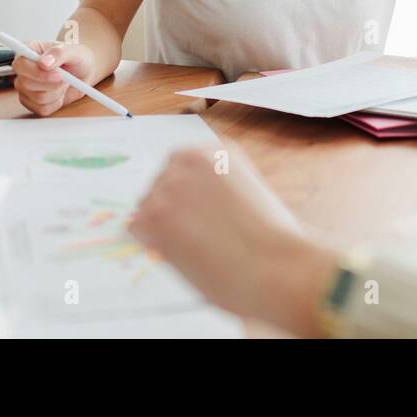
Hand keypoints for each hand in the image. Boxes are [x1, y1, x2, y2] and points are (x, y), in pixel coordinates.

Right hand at [11, 41, 95, 115]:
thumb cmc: (76, 58)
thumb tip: (43, 63)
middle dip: (51, 84)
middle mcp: (24, 70)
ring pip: (37, 98)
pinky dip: (57, 103)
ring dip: (57, 92)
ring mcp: (26, 88)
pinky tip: (61, 93)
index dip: (37, 73)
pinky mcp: (32, 103)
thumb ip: (58, 53)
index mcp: (29, 52)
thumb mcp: (73, 51)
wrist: (84, 73)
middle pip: (26, 84)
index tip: (58, 74)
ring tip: (64, 83)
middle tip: (66, 78)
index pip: (20, 65)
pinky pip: (42, 109)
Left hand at [128, 144, 336, 335]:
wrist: (280, 266)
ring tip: (196, 249)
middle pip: (160, 182)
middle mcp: (193, 158)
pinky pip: (136, 227)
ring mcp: (172, 184)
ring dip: (161, 228)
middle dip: (171, 210)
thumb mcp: (251, 198)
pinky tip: (181, 255)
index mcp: (221, 150)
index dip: (187, 195)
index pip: (182, 165)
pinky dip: (151, 244)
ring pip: (146, 206)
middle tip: (196, 237)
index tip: (197, 214)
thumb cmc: (277, 243)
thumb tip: (191, 213)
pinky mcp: (157, 213)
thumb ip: (217, 194)